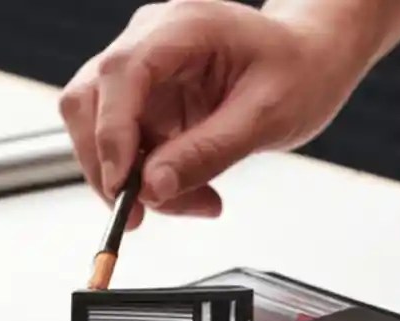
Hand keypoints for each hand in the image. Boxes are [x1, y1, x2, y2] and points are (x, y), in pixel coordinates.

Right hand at [57, 0, 372, 228]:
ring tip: (191, 202)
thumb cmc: (299, 72)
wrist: (310, 60)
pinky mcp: (143, 98)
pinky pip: (122, 144)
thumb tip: (152, 189)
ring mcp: (141, 68)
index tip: (123, 187)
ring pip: (96, 127)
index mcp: (183, 27)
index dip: (111, 133)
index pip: (121, 74)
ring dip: (128, 178)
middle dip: (106, 165)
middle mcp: (149, 39)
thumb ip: (207, 153)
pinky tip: (189, 190)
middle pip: (88, 99)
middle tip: (142, 214)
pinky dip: (146, 178)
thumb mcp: (266, 118)